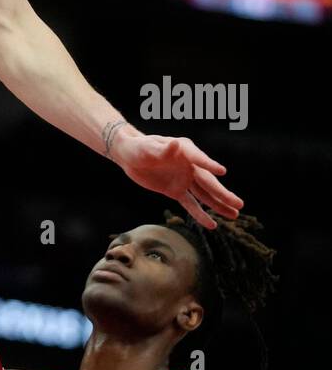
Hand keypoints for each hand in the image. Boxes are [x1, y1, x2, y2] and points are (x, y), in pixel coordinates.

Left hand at [110, 132, 243, 229]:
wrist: (129, 155)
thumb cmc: (139, 147)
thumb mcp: (148, 148)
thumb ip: (162, 149)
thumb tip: (175, 145)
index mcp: (184, 150)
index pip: (199, 159)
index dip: (209, 165)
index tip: (222, 171)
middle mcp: (189, 165)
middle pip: (208, 181)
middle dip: (223, 193)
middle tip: (240, 204)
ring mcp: (184, 179)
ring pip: (204, 195)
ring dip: (219, 205)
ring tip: (235, 214)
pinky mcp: (176, 191)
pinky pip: (190, 204)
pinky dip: (200, 215)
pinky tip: (212, 225)